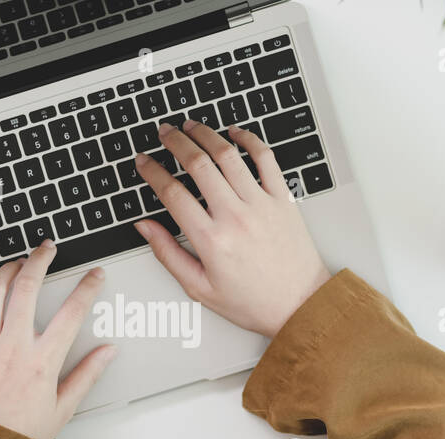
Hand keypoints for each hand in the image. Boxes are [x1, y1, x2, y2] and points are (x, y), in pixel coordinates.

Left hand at [0, 242, 116, 438]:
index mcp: (42, 362)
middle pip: (28, 288)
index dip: (88, 287)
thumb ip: (87, 375)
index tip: (94, 275)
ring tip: (17, 262)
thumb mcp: (62, 408)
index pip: (72, 312)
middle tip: (47, 249)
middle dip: (40, 260)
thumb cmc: (19, 434)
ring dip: (7, 270)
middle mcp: (12, 348)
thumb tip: (108, 352)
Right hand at [133, 121, 330, 337]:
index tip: (144, 163)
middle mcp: (235, 216)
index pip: (172, 193)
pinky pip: (265, 158)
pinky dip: (248, 140)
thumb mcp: (200, 288)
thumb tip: (145, 227)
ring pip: (228, 155)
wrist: (300, 305)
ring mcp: (261, 204)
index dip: (152, 172)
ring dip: (206, 134)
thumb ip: (168, 254)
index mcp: (211, 240)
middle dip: (175, 143)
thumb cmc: (253, 302)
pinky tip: (234, 133)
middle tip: (164, 133)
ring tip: (191, 126)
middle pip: (198, 164)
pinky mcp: (283, 199)